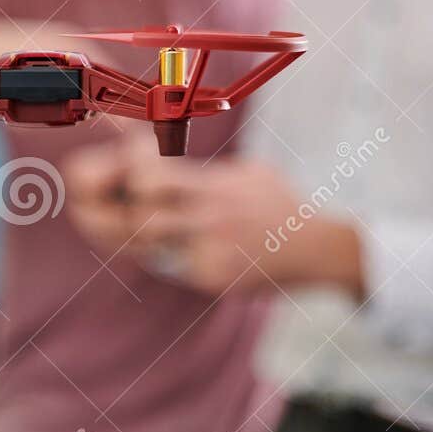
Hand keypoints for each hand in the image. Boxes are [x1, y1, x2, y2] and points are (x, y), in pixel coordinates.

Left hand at [63, 142, 362, 295]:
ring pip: (146, 244)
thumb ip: (199, 170)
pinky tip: (175, 248)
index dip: (122, 169)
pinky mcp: (214, 278)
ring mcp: (210, 251)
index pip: (148, 172)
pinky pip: (170, 267)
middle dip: (115, 210)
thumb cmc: (275, 203)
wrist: (318, 246)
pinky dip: (165, 257)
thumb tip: (150, 153)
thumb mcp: (245, 171)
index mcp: (212, 183)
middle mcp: (208, 216)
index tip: (120, 168)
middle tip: (114, 206)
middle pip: (137, 214)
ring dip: (132, 236)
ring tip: (139, 228)